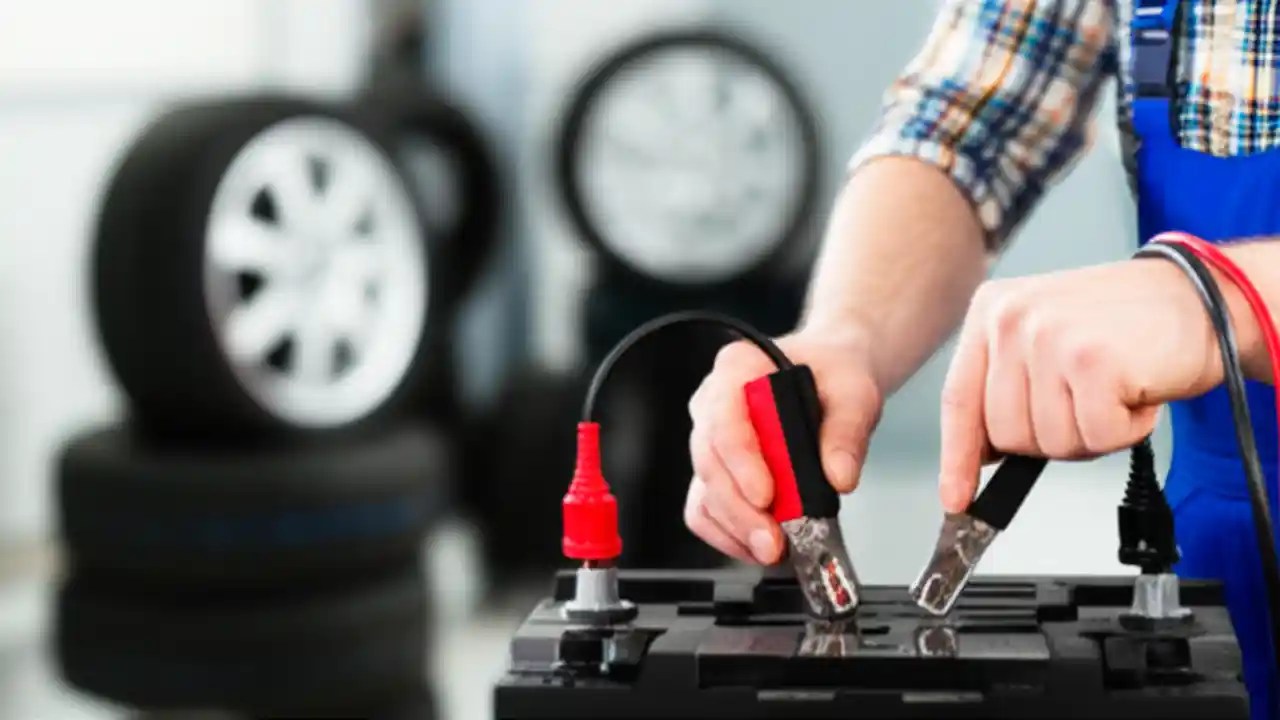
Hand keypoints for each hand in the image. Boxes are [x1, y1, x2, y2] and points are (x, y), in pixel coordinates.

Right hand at [684, 328, 883, 563]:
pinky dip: (728, 535)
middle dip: (740, 509)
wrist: (832, 378)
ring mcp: (710, 440)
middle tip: (773, 540)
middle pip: (709, 462)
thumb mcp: (854, 392)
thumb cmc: (833, 375)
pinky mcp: (717, 473)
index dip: (741, 461)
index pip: (725, 417)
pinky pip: (704, 510)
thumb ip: (847, 431)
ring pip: (704, 492)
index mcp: (738, 368)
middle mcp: (713, 403)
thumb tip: (839, 477)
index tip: (767, 496)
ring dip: (735, 528)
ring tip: (772, 549)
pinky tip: (756, 547)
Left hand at [937, 259, 1225, 512]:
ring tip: (1112, 391)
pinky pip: (1096, 438)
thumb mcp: (1047, 341)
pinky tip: (1135, 393)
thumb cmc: (1125, 328)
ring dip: (1091, 434)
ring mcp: (1050, 337)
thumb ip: (1006, 387)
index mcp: (991, 310)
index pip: (958, 398)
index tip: (955, 498)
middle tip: (1086, 405)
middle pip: (1005, 434)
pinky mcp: (1092, 362)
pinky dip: (1125, 431)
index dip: (957, 457)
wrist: (1203, 298)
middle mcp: (1012, 318)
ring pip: (1049, 442)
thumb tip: (983, 454)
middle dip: (1051, 439)